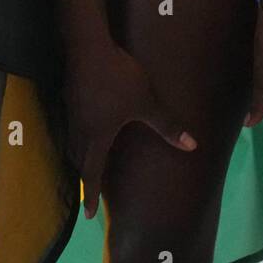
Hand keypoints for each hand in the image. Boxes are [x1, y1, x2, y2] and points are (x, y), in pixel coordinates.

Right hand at [62, 40, 197, 219]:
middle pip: (78, 161)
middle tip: (91, 190)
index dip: (91, 195)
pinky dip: (78, 137)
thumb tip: (192, 146)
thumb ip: (167, 125)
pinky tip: (87, 128)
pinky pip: (72, 127)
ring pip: (73, 144)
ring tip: (88, 163)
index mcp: (97, 137)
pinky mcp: (70, 98)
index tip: (89, 215)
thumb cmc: (118, 78)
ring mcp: (72, 113)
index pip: (91, 174)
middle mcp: (80, 130)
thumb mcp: (147, 102)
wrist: (88, 47)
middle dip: (85, 177)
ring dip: (80, 157)